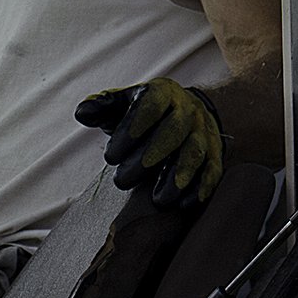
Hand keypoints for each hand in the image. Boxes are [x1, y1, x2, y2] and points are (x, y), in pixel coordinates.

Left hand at [75, 77, 223, 208]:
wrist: (190, 112)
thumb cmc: (145, 112)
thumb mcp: (123, 104)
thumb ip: (101, 107)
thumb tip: (82, 113)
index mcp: (162, 93)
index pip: (150, 105)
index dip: (132, 128)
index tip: (111, 156)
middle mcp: (187, 110)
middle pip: (174, 131)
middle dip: (150, 156)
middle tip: (123, 181)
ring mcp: (203, 132)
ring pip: (195, 152)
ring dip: (179, 176)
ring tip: (160, 200)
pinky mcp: (215, 154)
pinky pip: (212, 169)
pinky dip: (201, 187)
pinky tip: (185, 203)